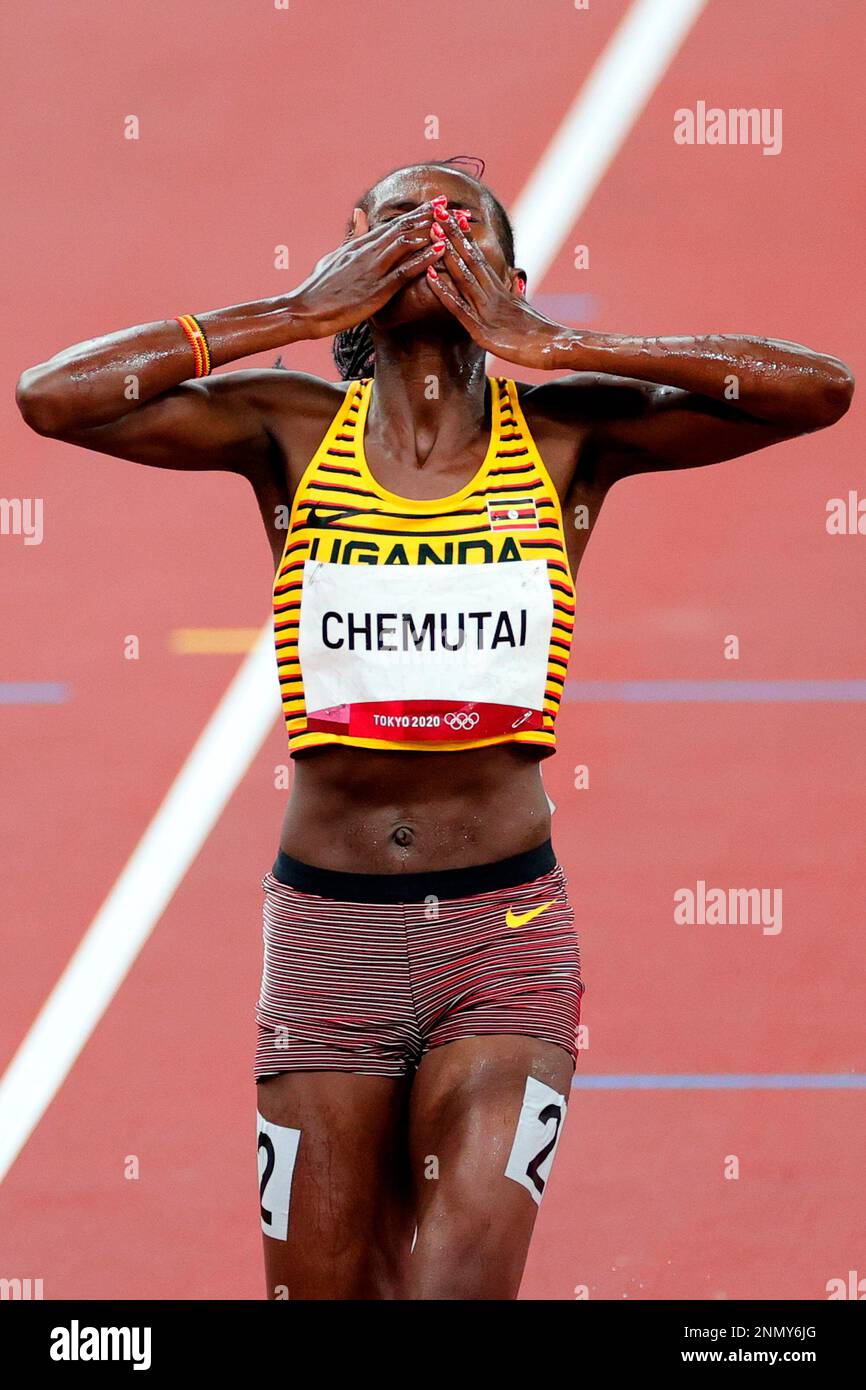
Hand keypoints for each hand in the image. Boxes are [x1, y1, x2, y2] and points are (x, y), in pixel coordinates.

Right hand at [291, 203, 444, 338]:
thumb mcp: (334, 256)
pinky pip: (404, 270)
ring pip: (406, 242)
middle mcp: (368, 251)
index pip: (393, 224)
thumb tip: (360, 214)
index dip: (417, 213)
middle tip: (452, 206)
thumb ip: (352, 236)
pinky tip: (440, 250)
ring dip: (431, 231)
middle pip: (404, 227)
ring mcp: (373, 269)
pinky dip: (424, 258)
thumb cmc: (318, 288)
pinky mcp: (376, 289)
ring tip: (452, 223)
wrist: (305, 309)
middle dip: (429, 216)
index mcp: (360, 244)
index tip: (436, 204)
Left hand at [424, 212, 561, 368]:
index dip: (465, 238)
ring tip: (433, 230)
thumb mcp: (525, 310)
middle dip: (452, 235)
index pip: (479, 259)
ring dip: (447, 254)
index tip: (453, 215)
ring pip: (463, 277)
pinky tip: (431, 276)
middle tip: (438, 210)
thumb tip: (517, 279)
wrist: (557, 350)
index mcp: (500, 291)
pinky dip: (445, 293)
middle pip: (469, 260)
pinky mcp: (482, 331)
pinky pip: (459, 309)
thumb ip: (517, 294)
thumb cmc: (542, 336)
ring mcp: (486, 312)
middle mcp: (492, 296)